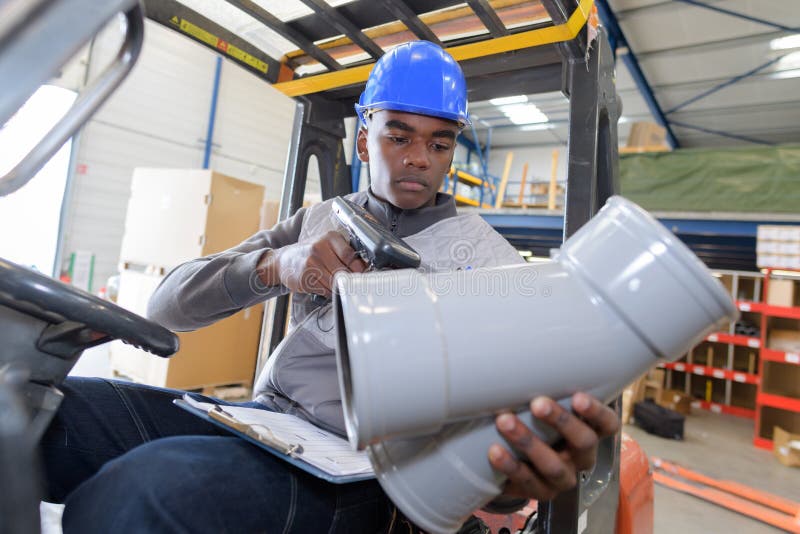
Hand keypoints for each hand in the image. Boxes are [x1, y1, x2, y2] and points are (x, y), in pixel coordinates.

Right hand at [259, 231, 366, 296]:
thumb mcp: (327, 244)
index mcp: (329, 237)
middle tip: (352, 283)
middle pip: (344, 271)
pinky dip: (329, 292)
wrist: (284, 260)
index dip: (358, 268)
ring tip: (336, 283)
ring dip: (339, 287)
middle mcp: (319, 248)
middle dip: (350, 280)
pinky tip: (325, 285)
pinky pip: (326, 290)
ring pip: (335, 283)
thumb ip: (345, 253)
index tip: (362, 274)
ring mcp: (310, 263)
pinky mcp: (304, 278)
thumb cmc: (311, 252)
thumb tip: (365, 267)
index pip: (350, 255)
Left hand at [488, 393, 619, 500]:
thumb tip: (523, 353)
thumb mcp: (547, 410)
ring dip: (528, 441)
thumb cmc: (536, 424)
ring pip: (553, 465)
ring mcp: (562, 478)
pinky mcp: (540, 492)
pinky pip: (527, 482)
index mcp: (591, 433)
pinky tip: (495, 450)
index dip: (597, 412)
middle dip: (561, 421)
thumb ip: (547, 390)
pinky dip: (510, 465)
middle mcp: (581, 457)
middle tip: (537, 403)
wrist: (518, 463)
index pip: (608, 424)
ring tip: (505, 421)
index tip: (578, 397)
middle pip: (583, 442)